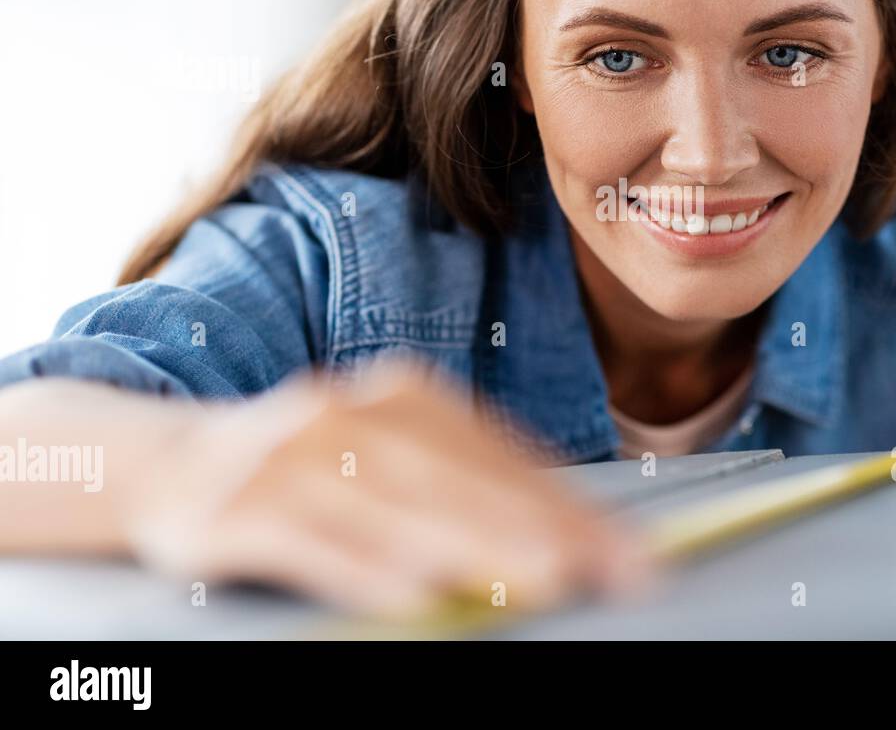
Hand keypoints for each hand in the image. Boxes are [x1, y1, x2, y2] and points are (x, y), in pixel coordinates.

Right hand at [118, 357, 653, 617]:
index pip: (498, 456)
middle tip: (604, 568)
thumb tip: (562, 536)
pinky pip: (311, 546)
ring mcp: (289, 457)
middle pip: (457, 480)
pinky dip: (365, 573)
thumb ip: (460, 485)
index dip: (567, 504)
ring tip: (539, 578)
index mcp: (397, 396)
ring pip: (395, 510)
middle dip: (539, 527)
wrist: (167, 461)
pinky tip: (415, 599)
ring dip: (471, 546)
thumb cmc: (305, 469)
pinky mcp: (234, 509)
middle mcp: (348, 415)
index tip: (627, 550)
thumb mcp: (384, 454)